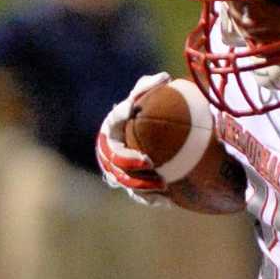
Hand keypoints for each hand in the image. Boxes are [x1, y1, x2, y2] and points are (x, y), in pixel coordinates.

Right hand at [95, 73, 176, 205]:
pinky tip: (169, 200)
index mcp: (113, 127)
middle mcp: (110, 151)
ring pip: (125, 181)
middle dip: (129, 161)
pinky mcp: (131, 186)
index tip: (131, 113)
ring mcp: (118, 171)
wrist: (152, 140)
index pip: (115, 121)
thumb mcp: (145, 95)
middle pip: (116, 159)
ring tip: (162, 183)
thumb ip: (150, 85)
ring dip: (142, 184)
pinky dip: (151, 199)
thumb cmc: (144, 113)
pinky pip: (139, 196)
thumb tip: (165, 77)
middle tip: (148, 161)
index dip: (120, 117)